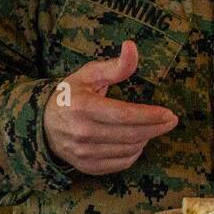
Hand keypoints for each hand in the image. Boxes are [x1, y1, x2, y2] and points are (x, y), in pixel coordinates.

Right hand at [43, 39, 178, 174]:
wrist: (43, 124)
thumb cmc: (71, 95)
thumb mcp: (89, 74)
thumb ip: (115, 65)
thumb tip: (132, 46)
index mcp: (82, 107)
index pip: (124, 115)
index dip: (150, 115)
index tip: (170, 113)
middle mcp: (81, 132)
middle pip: (130, 135)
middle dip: (156, 128)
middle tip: (171, 121)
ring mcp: (82, 153)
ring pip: (128, 150)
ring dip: (146, 138)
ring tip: (151, 127)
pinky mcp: (86, 166)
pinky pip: (121, 163)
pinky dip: (134, 153)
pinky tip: (137, 141)